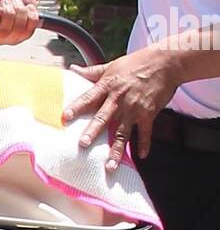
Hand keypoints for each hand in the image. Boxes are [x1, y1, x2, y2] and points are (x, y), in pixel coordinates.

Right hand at [0, 0, 39, 44]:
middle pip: (3, 32)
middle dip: (8, 10)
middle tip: (6, 0)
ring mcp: (6, 38)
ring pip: (18, 31)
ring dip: (20, 11)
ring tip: (15, 2)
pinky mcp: (22, 36)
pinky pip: (30, 30)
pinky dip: (31, 14)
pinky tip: (25, 8)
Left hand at [62, 46, 180, 168]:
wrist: (165, 62)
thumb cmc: (136, 63)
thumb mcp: (112, 65)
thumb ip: (92, 72)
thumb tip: (73, 69)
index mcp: (107, 86)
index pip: (88, 98)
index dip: (76, 107)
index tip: (64, 117)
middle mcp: (119, 99)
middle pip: (103, 117)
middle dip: (93, 132)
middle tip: (83, 145)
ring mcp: (134, 108)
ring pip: (123, 132)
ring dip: (117, 150)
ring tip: (110, 166)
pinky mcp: (149, 113)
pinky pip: (145, 132)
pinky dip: (144, 144)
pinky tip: (141, 155)